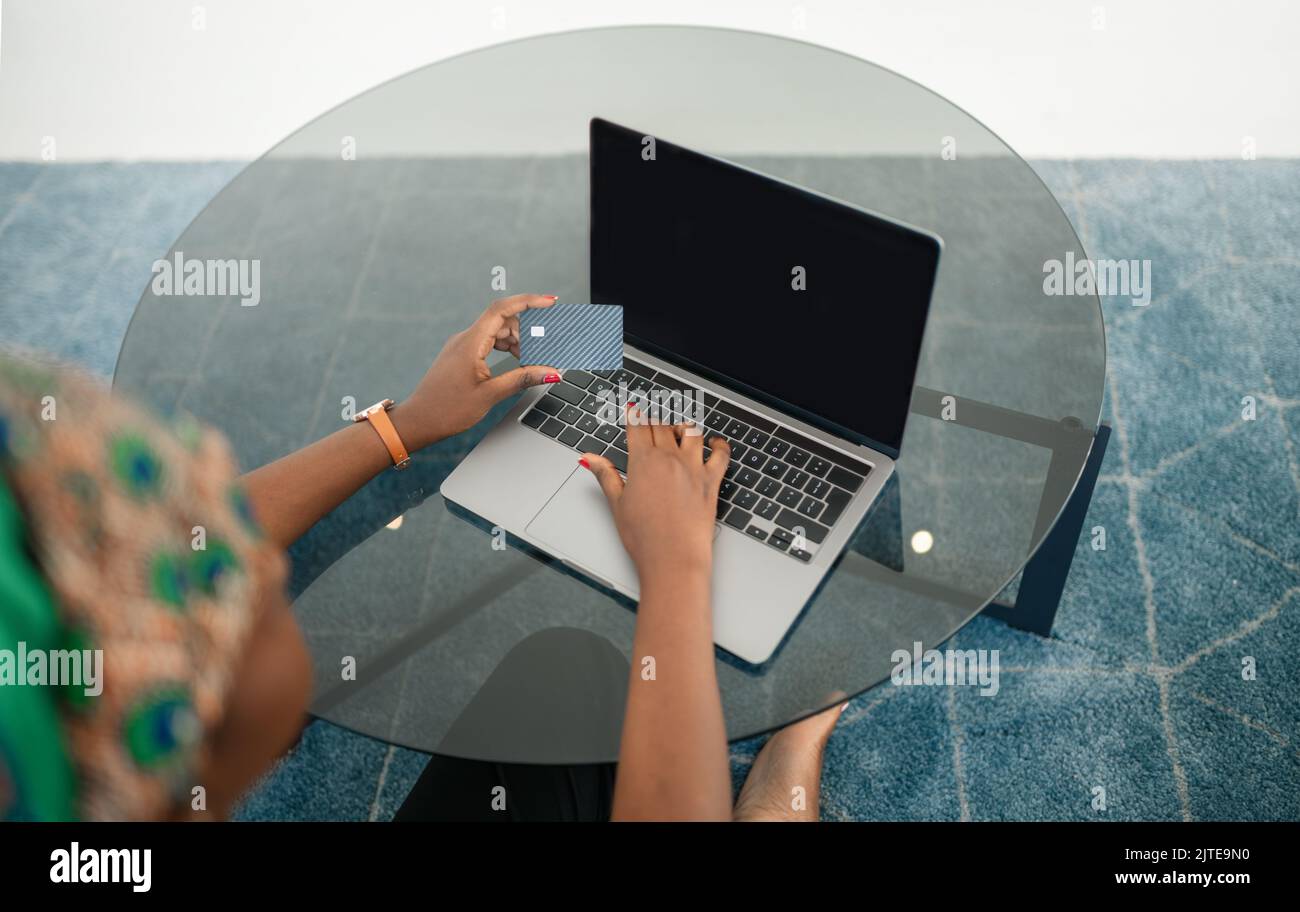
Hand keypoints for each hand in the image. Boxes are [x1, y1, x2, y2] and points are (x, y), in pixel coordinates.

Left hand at [395, 294, 560, 449]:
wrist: (419, 421)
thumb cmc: (447, 409)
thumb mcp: (490, 395)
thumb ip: (522, 379)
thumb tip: (550, 372)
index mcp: (471, 343)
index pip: (501, 310)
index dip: (527, 302)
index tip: (549, 302)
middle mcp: (465, 339)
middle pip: (502, 320)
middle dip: (527, 330)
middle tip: (546, 345)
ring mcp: (462, 345)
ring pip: (496, 331)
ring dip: (517, 341)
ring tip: (533, 358)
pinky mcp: (462, 355)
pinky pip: (488, 342)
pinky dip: (506, 348)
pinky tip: (516, 362)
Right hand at [580, 404, 730, 582]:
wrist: (673, 557)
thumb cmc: (645, 537)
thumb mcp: (617, 504)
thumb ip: (605, 475)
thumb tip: (590, 459)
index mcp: (644, 461)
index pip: (637, 427)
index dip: (633, 415)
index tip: (631, 408)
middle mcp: (670, 458)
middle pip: (662, 426)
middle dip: (653, 419)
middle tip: (649, 418)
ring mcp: (693, 468)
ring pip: (691, 432)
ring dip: (682, 426)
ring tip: (677, 428)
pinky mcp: (712, 481)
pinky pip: (721, 454)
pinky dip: (719, 445)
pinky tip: (714, 443)